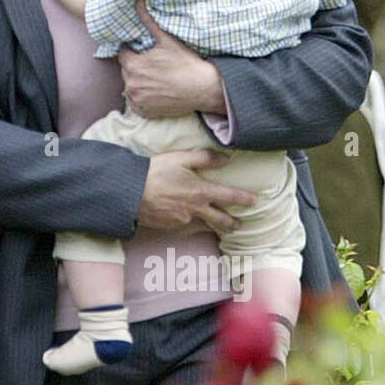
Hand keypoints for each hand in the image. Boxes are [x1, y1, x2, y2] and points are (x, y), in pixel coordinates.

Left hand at [119, 1, 225, 116]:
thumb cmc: (186, 63)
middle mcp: (131, 84)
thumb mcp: (166, 39)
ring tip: (157, 78)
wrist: (204, 88)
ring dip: (139, 82)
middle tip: (154, 65)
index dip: (133, 52)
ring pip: (131, 87)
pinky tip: (157, 91)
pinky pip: (137, 103)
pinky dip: (143, 98)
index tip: (144, 52)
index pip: (123, 55)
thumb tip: (138, 0)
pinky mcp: (145, 112)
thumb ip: (148, 20)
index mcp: (133, 65)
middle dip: (136, 67)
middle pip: (127, 71)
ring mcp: (137, 100)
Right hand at [137, 149, 254, 234]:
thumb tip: (226, 159)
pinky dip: (187, 221)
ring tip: (212, 222)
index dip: (244, 199)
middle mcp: (196, 209)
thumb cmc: (155, 172)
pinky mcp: (170, 226)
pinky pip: (184, 224)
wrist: (130, 192)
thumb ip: (205, 158)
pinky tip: (182, 215)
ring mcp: (183, 220)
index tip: (254, 200)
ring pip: (202, 223)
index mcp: (202, 191)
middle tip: (239, 224)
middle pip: (221, 221)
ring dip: (209, 223)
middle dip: (232, 223)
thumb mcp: (180, 158)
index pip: (230, 197)